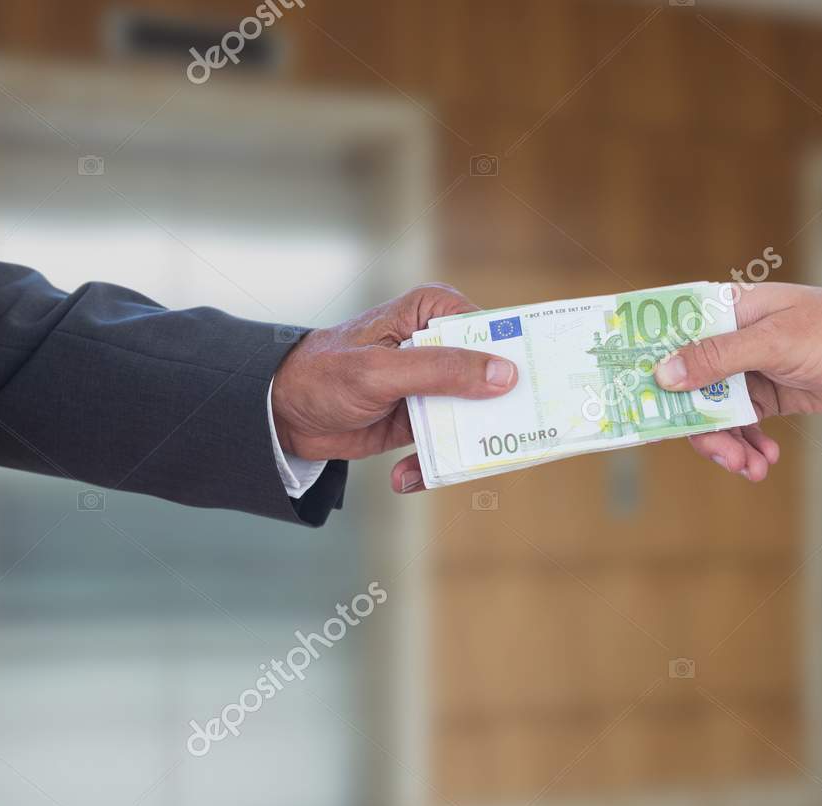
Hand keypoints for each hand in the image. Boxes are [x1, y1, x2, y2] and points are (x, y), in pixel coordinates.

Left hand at [270, 284, 516, 479]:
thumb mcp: (382, 371)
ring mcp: (436, 384)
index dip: (519, 360)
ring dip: (462, 449)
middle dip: (497, 416)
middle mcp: (442, 344)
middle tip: (514, 445)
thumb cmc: (325, 374)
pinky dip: (432, 465)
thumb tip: (504, 375)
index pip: (494, 332)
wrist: (281, 412)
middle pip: (493, 380)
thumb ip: (442, 370)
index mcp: (436, 312)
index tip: (540, 393)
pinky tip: (403, 477)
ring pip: (475, 418)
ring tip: (440, 468)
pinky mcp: (425, 417)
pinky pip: (448, 443)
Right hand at [652, 275, 821, 480]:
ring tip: (751, 468)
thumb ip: (718, 358)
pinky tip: (765, 460)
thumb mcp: (774, 342)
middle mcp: (724, 341)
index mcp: (720, 312)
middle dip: (700, 429)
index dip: (644, 369)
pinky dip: (749, 447)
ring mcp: (743, 371)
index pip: (666, 337)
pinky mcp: (763, 395)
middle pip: (685, 389)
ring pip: (713, 416)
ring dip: (728, 446)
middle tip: (724, 456)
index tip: (630, 406)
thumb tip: (663, 374)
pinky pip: (740, 427)